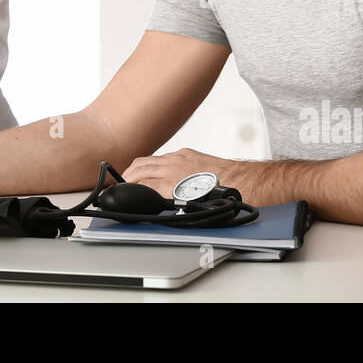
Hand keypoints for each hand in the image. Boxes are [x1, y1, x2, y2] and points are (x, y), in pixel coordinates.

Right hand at [122, 148, 238, 198]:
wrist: (244, 182)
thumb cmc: (223, 198)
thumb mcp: (192, 208)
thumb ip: (169, 204)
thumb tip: (157, 205)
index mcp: (172, 183)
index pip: (140, 185)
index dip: (127, 190)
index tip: (119, 194)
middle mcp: (173, 167)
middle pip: (139, 169)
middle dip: (126, 177)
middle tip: (118, 185)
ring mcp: (180, 157)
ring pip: (149, 160)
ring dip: (137, 168)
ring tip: (130, 177)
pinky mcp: (188, 153)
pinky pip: (163, 156)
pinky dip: (153, 163)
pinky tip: (153, 169)